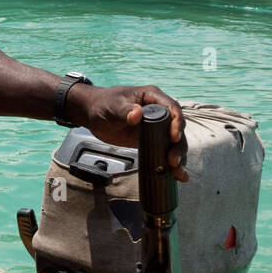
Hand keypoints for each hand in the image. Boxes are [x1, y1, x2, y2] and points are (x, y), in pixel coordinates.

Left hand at [67, 83, 187, 180]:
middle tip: (172, 160)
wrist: (93, 114)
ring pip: (174, 142)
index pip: (172, 108)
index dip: (177, 123)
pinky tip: (177, 175)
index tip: (173, 137)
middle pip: (177, 128)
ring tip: (177, 172)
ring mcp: (157, 127)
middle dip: (178, 145)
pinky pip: (164, 150)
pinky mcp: (152, 140)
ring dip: (178, 157)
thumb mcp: (112, 106)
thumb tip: (137, 114)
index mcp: (153, 97)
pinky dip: (170, 163)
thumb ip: (124, 110)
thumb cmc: (103, 104)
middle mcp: (159, 112)